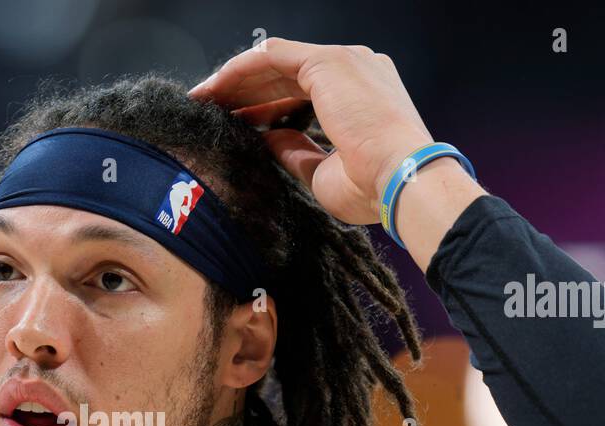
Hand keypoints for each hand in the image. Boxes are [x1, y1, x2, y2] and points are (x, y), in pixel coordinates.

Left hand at [188, 38, 437, 225]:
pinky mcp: (327, 62)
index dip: (264, 107)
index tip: (235, 125)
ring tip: (202, 101)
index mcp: (363, 93)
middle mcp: (357, 69)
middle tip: (209, 110)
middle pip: (285, 74)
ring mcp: (344, 61)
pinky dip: (239, 71)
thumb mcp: (323, 172)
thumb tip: (266, 138)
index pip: (302, 92)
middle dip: (243, 92)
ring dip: (235, 81)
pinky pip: (270, 57)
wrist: (402, 180)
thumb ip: (295, 150)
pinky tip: (214, 90)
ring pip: (274, 62)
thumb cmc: (374, 188)